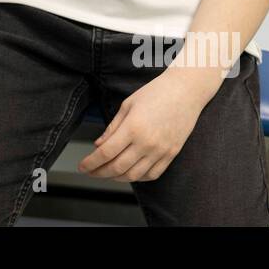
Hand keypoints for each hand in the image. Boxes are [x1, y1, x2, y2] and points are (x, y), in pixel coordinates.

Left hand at [77, 69, 209, 182]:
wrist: (185, 91)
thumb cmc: (155, 93)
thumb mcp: (127, 105)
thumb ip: (112, 128)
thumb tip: (98, 145)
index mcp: (133, 127)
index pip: (106, 153)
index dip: (91, 163)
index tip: (82, 166)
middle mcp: (147, 143)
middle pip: (118, 167)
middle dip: (100, 172)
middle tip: (91, 171)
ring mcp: (161, 151)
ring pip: (134, 175)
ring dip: (116, 177)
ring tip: (107, 172)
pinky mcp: (171, 154)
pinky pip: (152, 174)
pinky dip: (138, 178)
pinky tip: (129, 173)